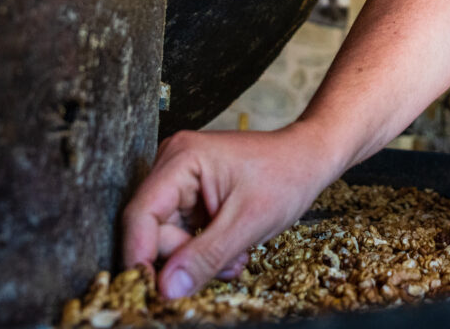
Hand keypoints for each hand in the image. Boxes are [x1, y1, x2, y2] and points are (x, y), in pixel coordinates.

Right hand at [121, 126, 340, 299]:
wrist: (310, 159)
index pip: (140, 214)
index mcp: (181, 158)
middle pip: (153, 229)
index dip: (140, 256)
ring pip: (168, 237)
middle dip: (185, 257)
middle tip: (225, 267)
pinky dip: (205, 249)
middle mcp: (173, 164)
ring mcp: (181, 179)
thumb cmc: (287, 175)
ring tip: (236, 256)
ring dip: (199, 256)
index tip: (151, 291)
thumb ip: (205, 257)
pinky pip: (183, 233)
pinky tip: (232, 248)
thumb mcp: (248, 222)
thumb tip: (167, 289)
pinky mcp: (191, 194)